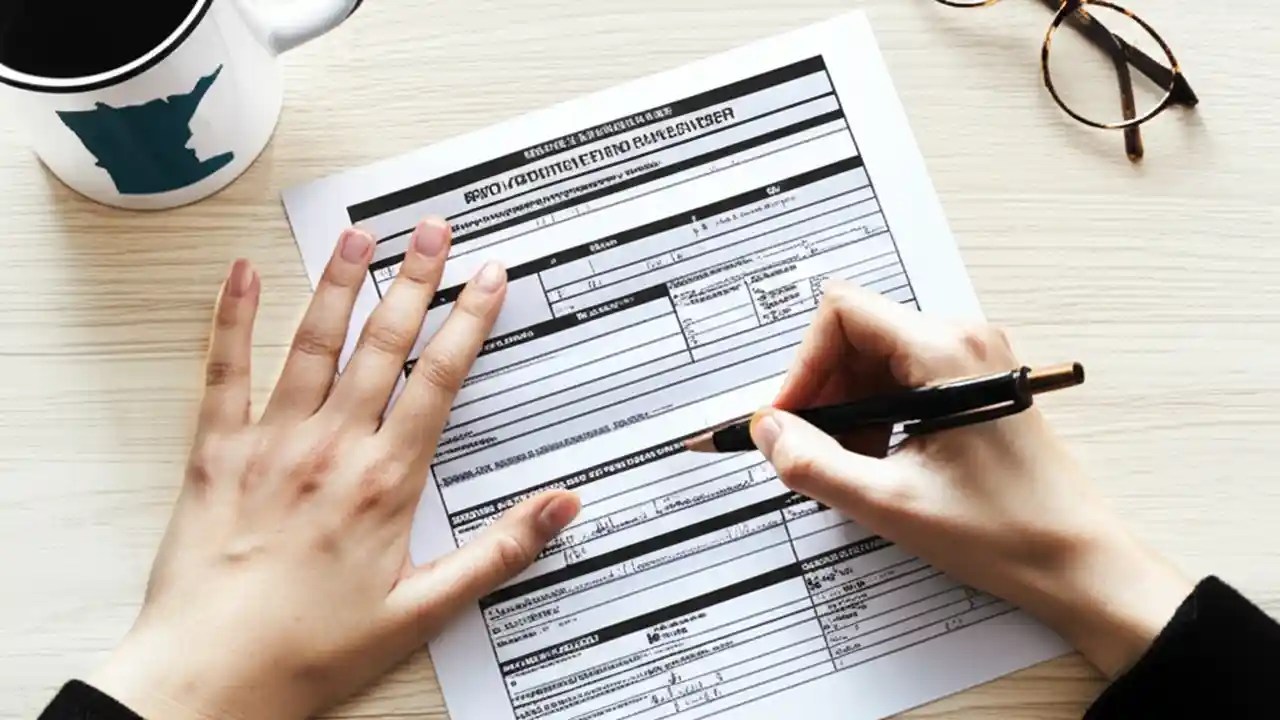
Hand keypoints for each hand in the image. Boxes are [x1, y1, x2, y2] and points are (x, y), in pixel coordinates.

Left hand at [89, 219, 580, 719]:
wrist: (212, 675)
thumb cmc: (312, 648)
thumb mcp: (424, 609)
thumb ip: (498, 551)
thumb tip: (562, 508)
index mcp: (386, 482)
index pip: (439, 379)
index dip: (469, 320)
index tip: (488, 277)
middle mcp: (332, 448)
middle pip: (383, 344)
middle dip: (415, 280)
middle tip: (433, 230)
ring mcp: (271, 442)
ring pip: (313, 343)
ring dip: (339, 283)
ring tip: (359, 235)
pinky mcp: (216, 452)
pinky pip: (224, 370)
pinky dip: (232, 318)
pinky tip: (240, 276)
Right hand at [750, 280, 1190, 677]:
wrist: (1077, 561)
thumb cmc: (1005, 532)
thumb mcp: (889, 504)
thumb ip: (813, 464)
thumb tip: (769, 432)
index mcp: (946, 353)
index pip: (843, 313)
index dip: (803, 364)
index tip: (789, 416)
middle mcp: (963, 341)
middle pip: (858, 334)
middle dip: (824, 390)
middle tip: (811, 447)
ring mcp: (974, 361)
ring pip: (878, 359)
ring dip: (849, 406)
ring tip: (852, 464)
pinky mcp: (977, 385)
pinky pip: (905, 378)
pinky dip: (878, 413)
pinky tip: (880, 460)